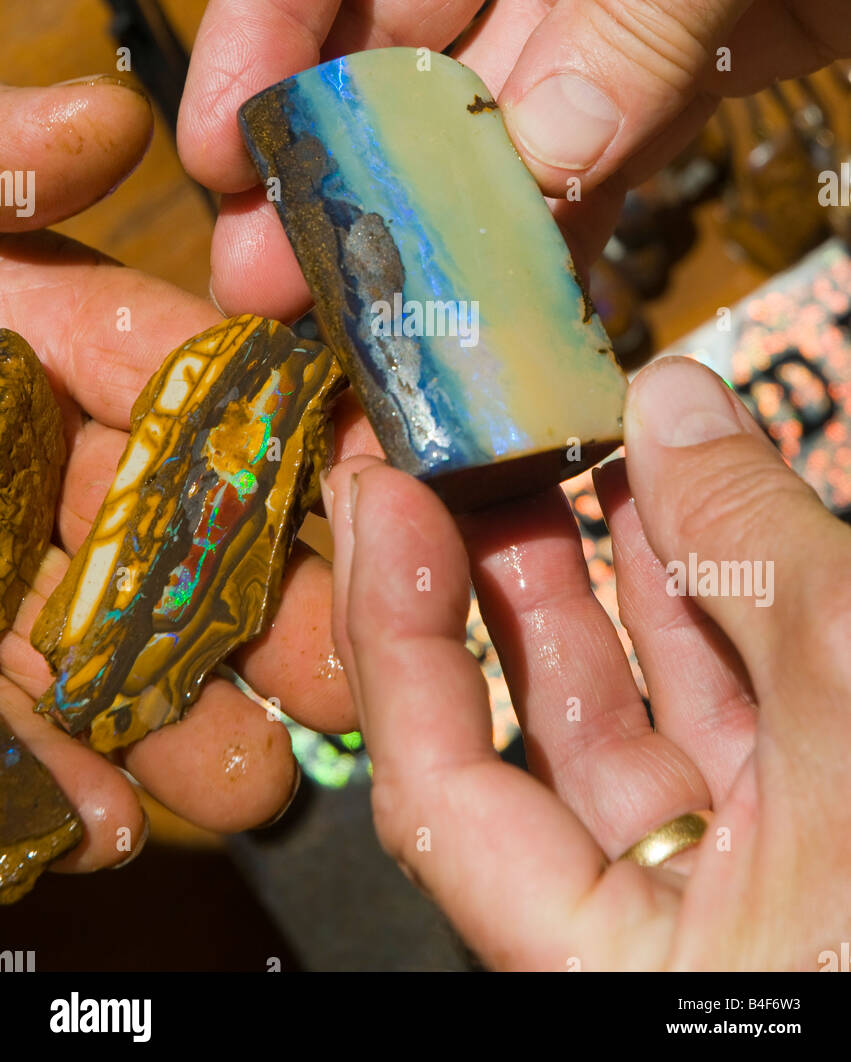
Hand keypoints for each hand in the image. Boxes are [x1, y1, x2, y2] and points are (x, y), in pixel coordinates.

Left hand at [0, 80, 359, 872]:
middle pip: (170, 547)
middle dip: (264, 619)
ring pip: (97, 660)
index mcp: (35, 342)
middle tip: (346, 682)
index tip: (371, 503)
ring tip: (253, 785)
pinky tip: (107, 828)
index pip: (185, 393)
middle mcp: (24, 466)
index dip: (281, 447)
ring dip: (178, 730)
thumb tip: (122, 125)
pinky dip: (51, 785)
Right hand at [178, 0, 850, 316]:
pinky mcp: (679, 45)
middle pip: (390, 26)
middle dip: (333, 157)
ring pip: (490, 110)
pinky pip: (600, 146)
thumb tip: (541, 162)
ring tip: (370, 319)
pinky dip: (559, 226)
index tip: (223, 151)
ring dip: (434, 218)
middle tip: (275, 279)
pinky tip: (506, 308)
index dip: (260, 24)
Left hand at [321, 355, 850, 969]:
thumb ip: (758, 553)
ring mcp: (759, 868)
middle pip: (532, 734)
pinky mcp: (829, 808)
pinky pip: (739, 695)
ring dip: (602, 563)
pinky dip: (711, 589)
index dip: (397, 630)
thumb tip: (671, 401)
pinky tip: (683, 489)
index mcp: (617, 965)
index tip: (382, 490)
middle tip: (454, 440)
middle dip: (491, 573)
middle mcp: (672, 925)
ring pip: (643, 703)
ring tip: (562, 434)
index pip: (441, 789)